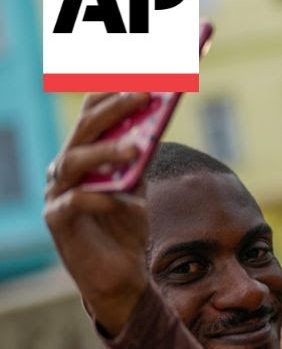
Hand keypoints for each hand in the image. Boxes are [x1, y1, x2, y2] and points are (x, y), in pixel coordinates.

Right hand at [43, 92, 152, 335]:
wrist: (122, 275)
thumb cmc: (129, 226)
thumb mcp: (139, 186)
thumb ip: (140, 157)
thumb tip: (157, 120)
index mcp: (83, 154)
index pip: (90, 115)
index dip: (110, 92)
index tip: (139, 73)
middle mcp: (64, 169)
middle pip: (83, 130)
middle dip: (114, 110)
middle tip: (146, 95)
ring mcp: (57, 194)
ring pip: (74, 161)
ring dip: (107, 151)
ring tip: (136, 148)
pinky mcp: (58, 222)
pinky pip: (74, 201)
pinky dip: (97, 195)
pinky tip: (117, 195)